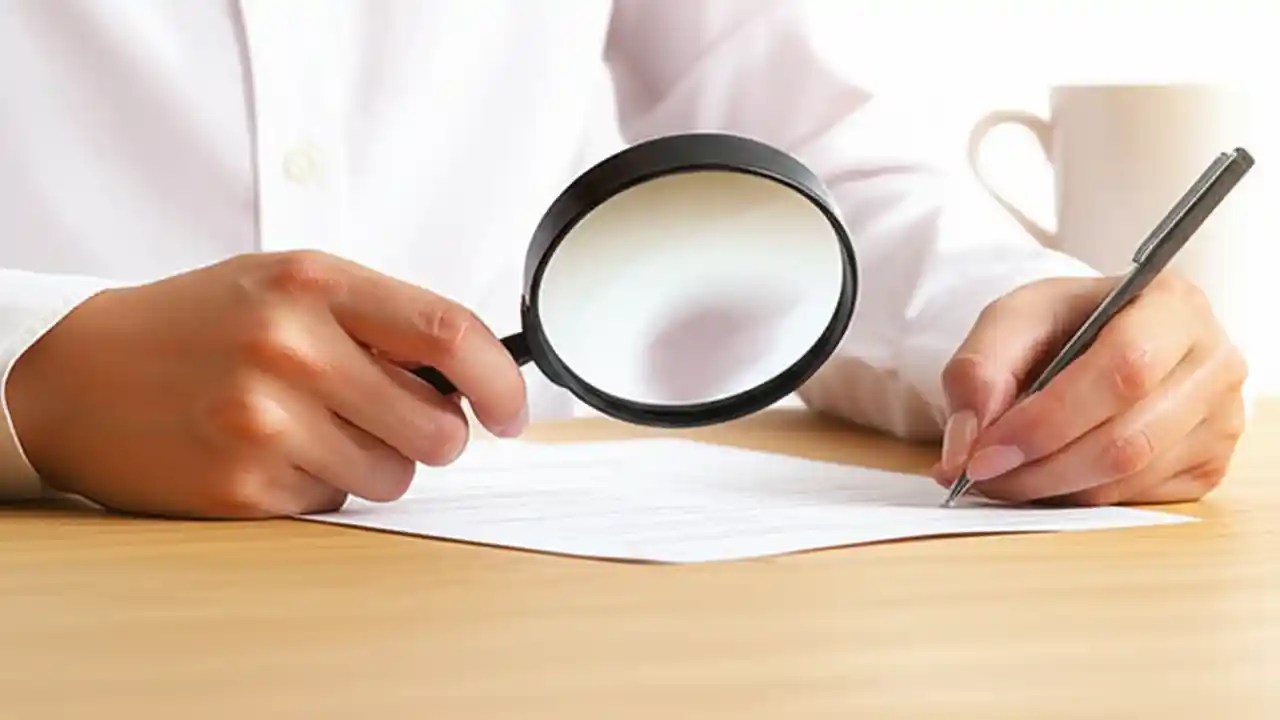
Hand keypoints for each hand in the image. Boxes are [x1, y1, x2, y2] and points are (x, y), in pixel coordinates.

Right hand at [7, 251, 526, 517]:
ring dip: (371, 462)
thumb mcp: (289, 287)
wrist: (81, 375)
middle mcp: (291, 348)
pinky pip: (335, 505)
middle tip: (388, 418)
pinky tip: (268, 453)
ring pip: (394, 477)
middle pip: (438, 428)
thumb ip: (380, 320)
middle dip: (431, 434)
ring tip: (309, 427)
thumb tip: (473, 380)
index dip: (500, 382)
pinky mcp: (243, 487)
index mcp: (313, 283)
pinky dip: (317, 486)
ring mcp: (265, 422)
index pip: (450, 332)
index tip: (508, 412)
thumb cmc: (201, 326)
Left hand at [933, 274, 1247, 505]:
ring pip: (1131, 476)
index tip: (983, 453)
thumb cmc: (1061, 324)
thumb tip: (963, 450)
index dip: (1047, 421)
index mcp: (1174, 304)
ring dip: (1052, 488)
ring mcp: (1222, 419)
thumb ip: (977, 371)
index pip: (1122, 371)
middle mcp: (1215, 361)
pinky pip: (1139, 499)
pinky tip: (1048, 474)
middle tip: (981, 474)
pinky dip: (1080, 495)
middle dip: (1041, 466)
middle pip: (1129, 436)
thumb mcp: (1010, 322)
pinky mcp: (1210, 465)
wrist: (1093, 339)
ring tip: (1002, 475)